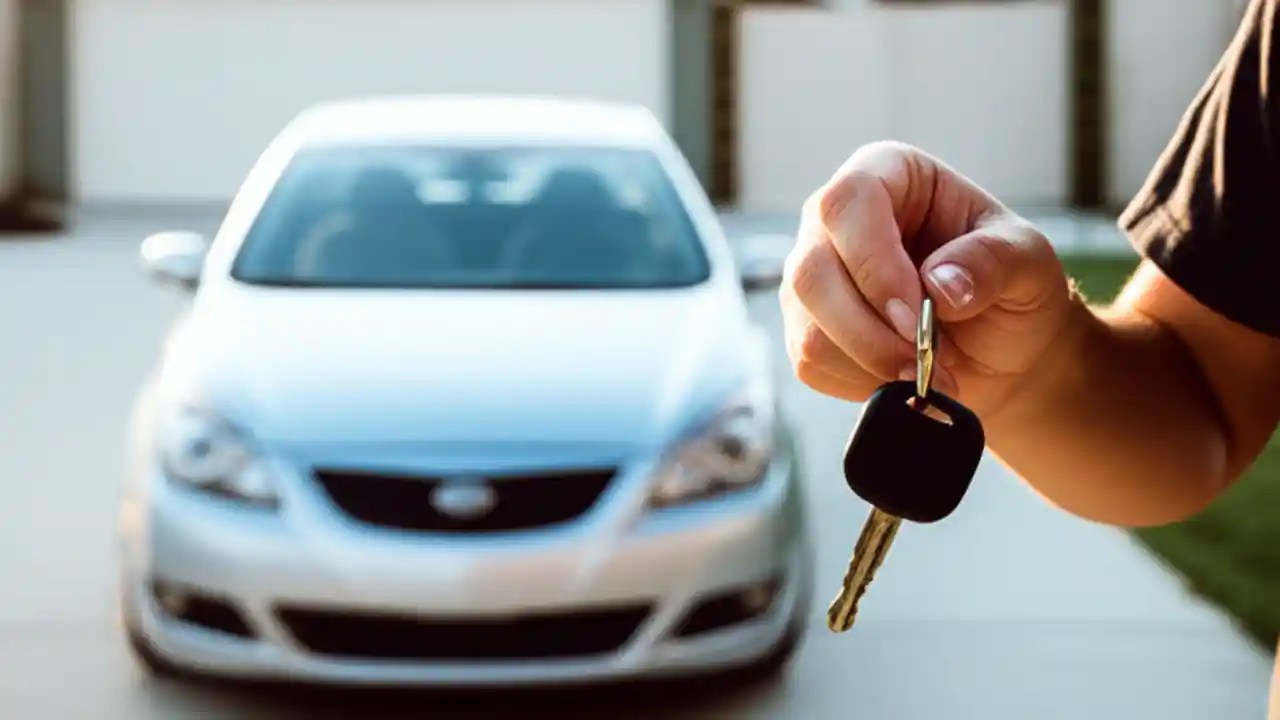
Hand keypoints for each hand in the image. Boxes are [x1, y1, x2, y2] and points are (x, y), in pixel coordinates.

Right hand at [780, 141, 1075, 418]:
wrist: (997, 346)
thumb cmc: (1010, 287)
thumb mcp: (1028, 261)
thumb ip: (994, 260)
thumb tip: (940, 284)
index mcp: (888, 174)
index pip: (849, 202)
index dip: (875, 263)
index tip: (916, 317)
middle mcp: (834, 220)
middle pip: (812, 272)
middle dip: (870, 331)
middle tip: (923, 361)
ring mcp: (812, 275)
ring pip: (807, 327)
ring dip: (870, 363)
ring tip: (925, 373)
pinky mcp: (804, 326)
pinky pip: (810, 363)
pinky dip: (860, 382)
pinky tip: (898, 377)